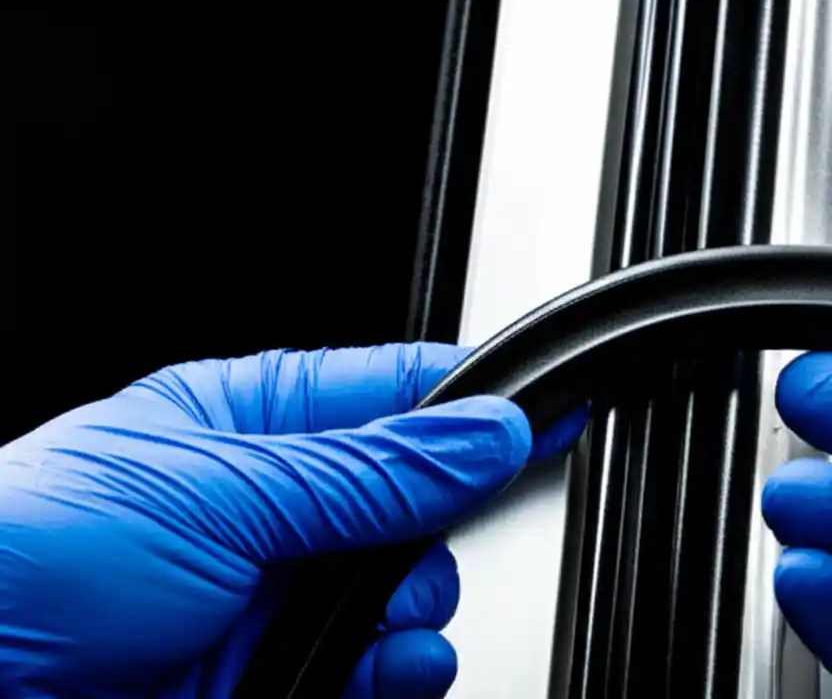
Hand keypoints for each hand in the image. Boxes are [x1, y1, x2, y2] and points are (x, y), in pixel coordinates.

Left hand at [0, 343, 584, 697]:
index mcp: (249, 422)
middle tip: (421, 538)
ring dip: (416, 608)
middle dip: (437, 528)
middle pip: (417, 501)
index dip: (475, 399)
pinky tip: (382, 664)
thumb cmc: (28, 550)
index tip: (549, 408)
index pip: (392, 390)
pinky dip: (399, 670)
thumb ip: (371, 471)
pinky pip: (380, 666)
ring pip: (408, 591)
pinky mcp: (272, 673)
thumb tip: (485, 433)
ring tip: (379, 616)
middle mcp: (270, 507)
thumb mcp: (220, 490)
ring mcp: (272, 594)